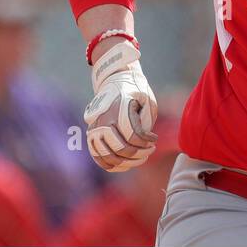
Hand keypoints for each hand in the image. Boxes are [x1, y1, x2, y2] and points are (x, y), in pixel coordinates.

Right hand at [83, 41, 157, 171]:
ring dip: (128, 162)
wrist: (114, 81)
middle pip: (121, 148)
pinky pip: (98, 157)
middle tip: (150, 150)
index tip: (154, 139)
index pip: (133, 134)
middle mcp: (104, 119)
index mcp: (119, 108)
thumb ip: (146, 119)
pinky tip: (124, 165)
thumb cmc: (135, 91)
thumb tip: (143, 141)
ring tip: (140, 158)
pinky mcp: (91, 135)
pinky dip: (111, 165)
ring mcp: (95, 128)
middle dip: (139, 154)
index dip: (147, 142)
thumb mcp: (147, 99)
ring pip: (109, 156)